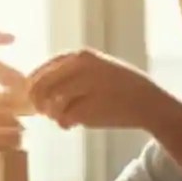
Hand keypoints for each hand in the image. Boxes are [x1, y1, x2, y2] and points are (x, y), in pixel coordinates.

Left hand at [26, 50, 171, 130]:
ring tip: (63, 118)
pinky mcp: (88, 108)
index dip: (33, 86)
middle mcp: (79, 68)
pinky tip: (72, 124)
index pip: (42, 70)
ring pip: (50, 104)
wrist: (149, 102)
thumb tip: (32, 87)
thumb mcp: (95, 69)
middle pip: (40, 87)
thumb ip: (68, 73)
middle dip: (37, 102)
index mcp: (80, 56)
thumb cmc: (119, 87)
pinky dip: (64, 123)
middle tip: (43, 111)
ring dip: (52, 114)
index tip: (34, 97)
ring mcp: (83, 87)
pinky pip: (62, 119)